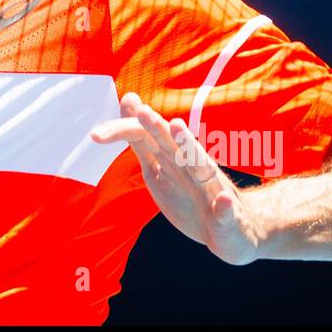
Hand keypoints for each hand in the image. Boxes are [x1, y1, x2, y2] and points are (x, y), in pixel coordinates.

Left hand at [90, 93, 265, 265]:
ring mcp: (212, 191)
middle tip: (143, 112)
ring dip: (189, 147)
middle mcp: (193, 168)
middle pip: (173, 144)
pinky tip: (224, 200)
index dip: (122, 132)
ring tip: (177, 127)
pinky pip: (226, 212)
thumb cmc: (194, 196)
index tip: (94, 135)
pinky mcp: (227, 218)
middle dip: (158, 128)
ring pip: (201, 167)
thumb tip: (129, 99)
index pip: (145, 138)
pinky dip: (225, 206)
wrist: (236, 231)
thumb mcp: (162, 166)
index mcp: (173, 158)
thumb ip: (143, 137)